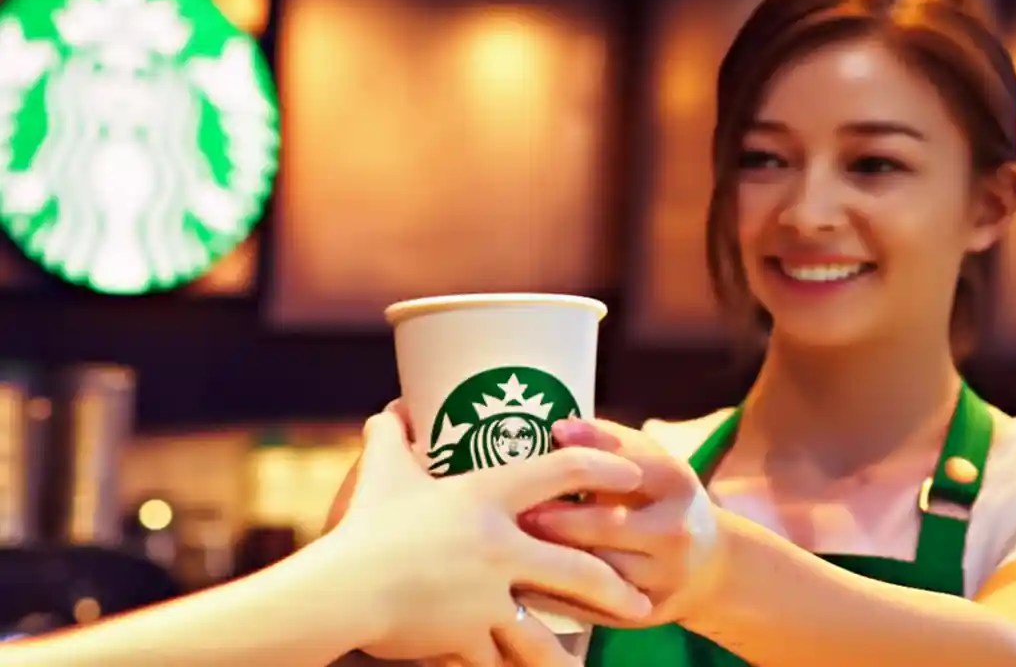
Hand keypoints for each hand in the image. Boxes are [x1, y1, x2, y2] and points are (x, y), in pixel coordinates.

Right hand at [325, 408, 653, 664]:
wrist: (339, 590)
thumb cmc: (363, 524)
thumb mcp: (381, 472)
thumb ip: (391, 436)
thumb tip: (393, 408)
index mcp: (487, 496)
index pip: (564, 471)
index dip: (604, 466)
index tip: (632, 476)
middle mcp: (502, 546)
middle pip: (579, 568)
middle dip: (615, 589)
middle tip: (642, 602)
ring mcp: (488, 596)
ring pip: (549, 628)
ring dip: (578, 646)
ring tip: (592, 662)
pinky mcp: (469, 635)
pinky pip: (499, 655)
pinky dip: (511, 664)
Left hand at [520, 419, 727, 626]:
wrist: (709, 569)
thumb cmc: (666, 503)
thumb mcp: (654, 463)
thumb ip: (611, 440)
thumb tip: (558, 429)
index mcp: (676, 485)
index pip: (626, 466)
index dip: (581, 460)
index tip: (543, 456)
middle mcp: (674, 533)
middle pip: (603, 525)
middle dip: (552, 519)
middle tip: (511, 513)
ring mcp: (660, 578)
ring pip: (593, 571)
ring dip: (547, 559)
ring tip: (508, 546)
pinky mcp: (642, 613)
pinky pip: (588, 605)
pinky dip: (550, 593)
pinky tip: (519, 579)